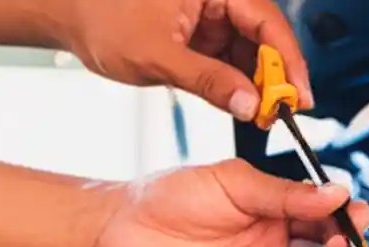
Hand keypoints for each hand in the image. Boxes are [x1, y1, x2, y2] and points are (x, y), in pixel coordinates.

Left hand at [60, 0, 312, 119]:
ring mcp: (211, 11)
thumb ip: (207, 81)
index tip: (299, 97)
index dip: (289, 62)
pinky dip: (238, 81)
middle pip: (265, 34)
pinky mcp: (202, 30)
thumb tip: (248, 104)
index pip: (267, 20)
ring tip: (262, 114)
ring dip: (259, 82)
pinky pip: (231, 55)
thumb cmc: (101, 19)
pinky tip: (243, 104)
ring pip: (251, 47)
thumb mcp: (157, 57)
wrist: (69, 16)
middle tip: (282, 114)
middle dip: (276, 76)